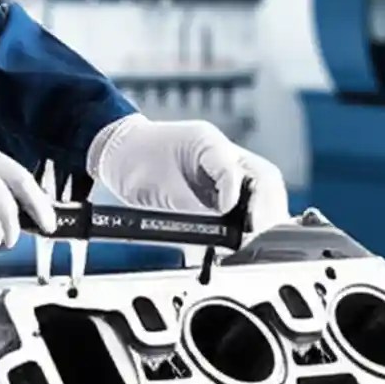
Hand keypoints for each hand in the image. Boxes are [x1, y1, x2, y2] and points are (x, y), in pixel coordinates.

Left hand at [88, 114, 290, 239]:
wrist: (118, 151)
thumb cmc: (132, 158)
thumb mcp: (157, 187)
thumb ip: (189, 208)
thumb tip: (215, 231)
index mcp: (206, 142)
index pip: (233, 168)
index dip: (232, 195)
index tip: (227, 214)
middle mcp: (222, 152)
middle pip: (264, 178)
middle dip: (267, 209)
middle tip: (258, 236)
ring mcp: (224, 167)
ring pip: (262, 189)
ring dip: (263, 215)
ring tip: (255, 241)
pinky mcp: (220, 184)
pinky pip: (245, 200)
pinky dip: (249, 219)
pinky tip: (246, 238)